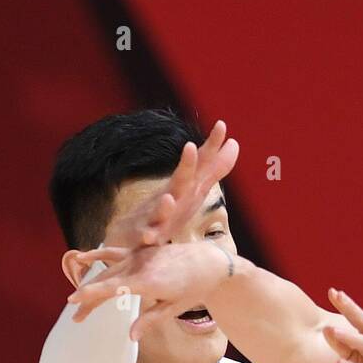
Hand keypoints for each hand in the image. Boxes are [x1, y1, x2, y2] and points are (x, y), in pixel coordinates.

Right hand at [66, 241, 232, 338]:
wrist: (209, 263)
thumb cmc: (195, 288)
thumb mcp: (174, 308)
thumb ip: (150, 320)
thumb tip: (130, 337)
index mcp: (149, 281)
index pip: (114, 288)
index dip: (92, 294)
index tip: (74, 301)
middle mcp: (141, 265)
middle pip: (106, 281)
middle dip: (89, 299)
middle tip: (76, 318)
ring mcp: (140, 255)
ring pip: (108, 270)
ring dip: (92, 284)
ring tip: (77, 301)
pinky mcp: (141, 250)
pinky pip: (116, 252)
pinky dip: (99, 255)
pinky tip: (83, 258)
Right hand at [100, 120, 238, 249]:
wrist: (128, 235)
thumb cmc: (166, 211)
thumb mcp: (193, 189)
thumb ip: (213, 169)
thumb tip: (234, 143)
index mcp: (183, 188)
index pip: (199, 164)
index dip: (210, 147)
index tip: (221, 125)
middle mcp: (169, 197)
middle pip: (179, 181)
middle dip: (185, 166)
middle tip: (191, 147)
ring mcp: (154, 217)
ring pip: (159, 210)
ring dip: (163, 205)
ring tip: (168, 198)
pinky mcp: (144, 236)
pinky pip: (146, 237)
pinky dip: (147, 236)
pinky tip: (149, 237)